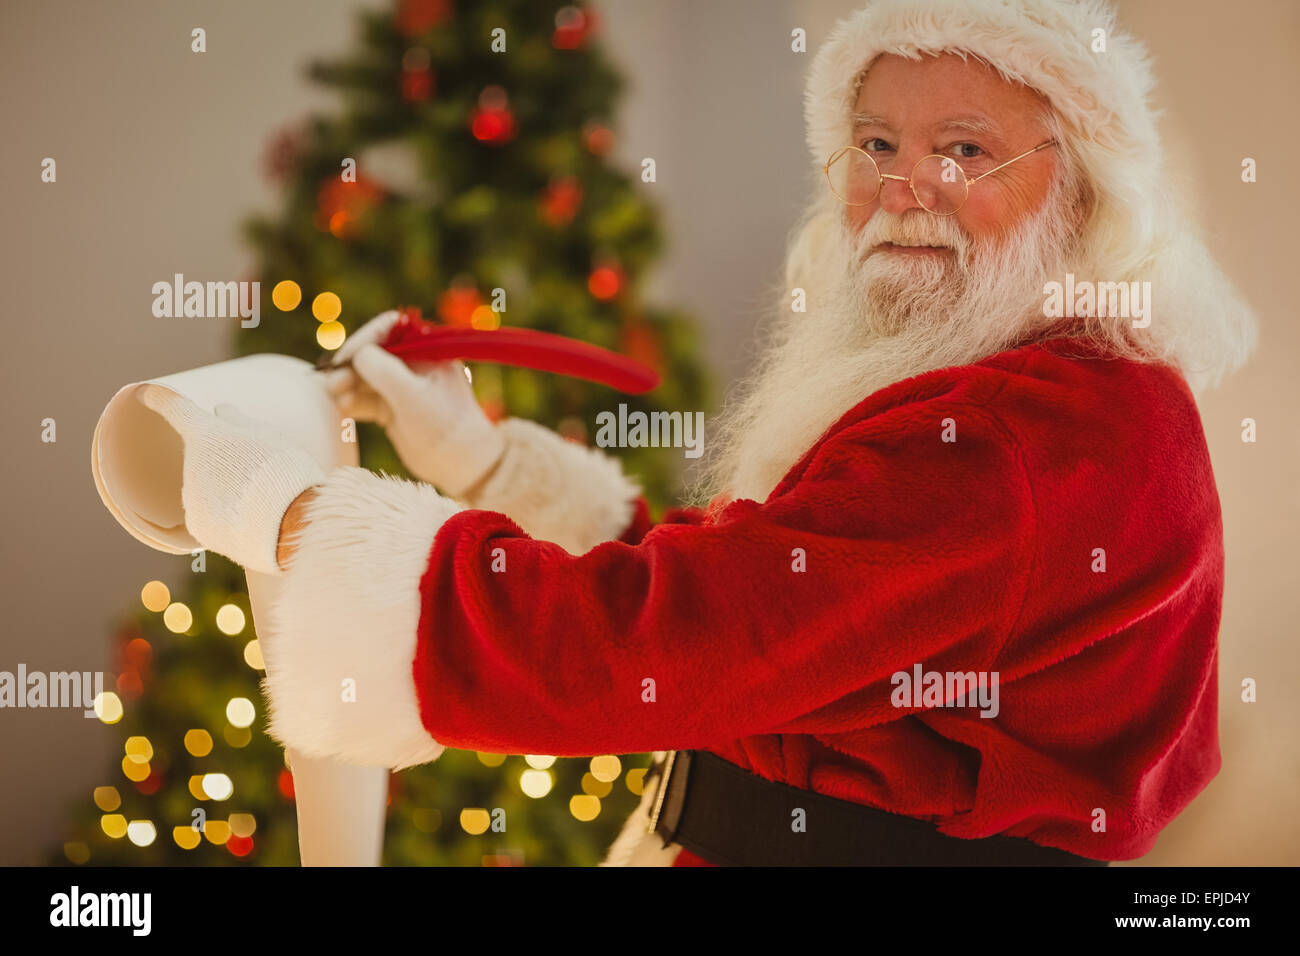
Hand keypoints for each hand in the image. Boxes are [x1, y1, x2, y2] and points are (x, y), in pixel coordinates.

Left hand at [139, 386, 325, 573]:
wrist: (289, 525)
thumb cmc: (284, 474)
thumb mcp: (270, 437)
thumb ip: (240, 422)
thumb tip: (221, 410)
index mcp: (206, 436)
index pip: (175, 409)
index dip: (159, 398)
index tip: (146, 393)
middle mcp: (190, 467)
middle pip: (202, 458)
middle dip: (220, 462)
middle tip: (256, 471)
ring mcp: (191, 501)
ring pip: (207, 490)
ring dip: (225, 492)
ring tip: (260, 499)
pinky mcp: (199, 531)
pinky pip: (210, 518)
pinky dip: (226, 518)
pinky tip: (251, 520)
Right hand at [324, 310, 504, 496]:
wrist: (460, 464)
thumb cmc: (444, 426)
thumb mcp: (413, 396)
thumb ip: (384, 371)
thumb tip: (357, 354)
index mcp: (426, 349)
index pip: (389, 327)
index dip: (364, 338)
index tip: (346, 358)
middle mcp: (412, 363)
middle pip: (371, 351)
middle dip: (350, 365)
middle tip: (333, 382)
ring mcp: (401, 385)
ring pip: (363, 376)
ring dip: (346, 383)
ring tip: (335, 396)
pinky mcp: (391, 408)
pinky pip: (364, 398)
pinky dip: (351, 401)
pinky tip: (341, 407)